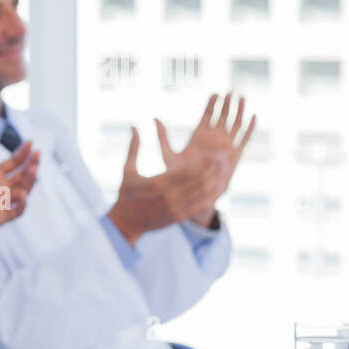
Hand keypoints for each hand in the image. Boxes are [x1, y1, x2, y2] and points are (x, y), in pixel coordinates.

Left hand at [0, 142, 39, 236]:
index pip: (15, 162)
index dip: (24, 153)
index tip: (30, 142)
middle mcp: (2, 188)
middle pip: (24, 175)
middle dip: (32, 164)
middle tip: (37, 154)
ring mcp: (3, 202)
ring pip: (24, 190)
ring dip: (30, 180)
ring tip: (32, 169)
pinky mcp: (1, 217)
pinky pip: (16, 212)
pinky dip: (22, 204)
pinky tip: (22, 194)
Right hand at [107, 128, 222, 244]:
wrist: (124, 222)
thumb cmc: (126, 193)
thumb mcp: (127, 169)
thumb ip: (134, 148)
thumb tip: (133, 126)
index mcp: (157, 182)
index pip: (186, 171)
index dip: (202, 163)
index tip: (213, 155)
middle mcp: (168, 196)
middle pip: (197, 182)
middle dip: (212, 171)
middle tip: (224, 160)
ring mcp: (174, 208)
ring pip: (200, 194)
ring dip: (214, 183)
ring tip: (223, 173)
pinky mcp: (178, 217)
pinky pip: (198, 206)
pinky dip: (209, 197)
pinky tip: (216, 189)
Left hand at [155, 92, 256, 226]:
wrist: (194, 193)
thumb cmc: (179, 176)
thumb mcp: (168, 154)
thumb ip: (162, 137)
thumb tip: (154, 119)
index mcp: (198, 137)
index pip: (207, 116)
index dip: (211, 104)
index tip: (215, 93)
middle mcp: (213, 139)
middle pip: (222, 117)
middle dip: (226, 104)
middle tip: (231, 91)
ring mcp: (225, 146)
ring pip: (234, 124)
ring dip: (239, 111)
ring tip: (242, 98)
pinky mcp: (235, 155)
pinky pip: (245, 139)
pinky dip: (250, 128)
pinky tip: (253, 117)